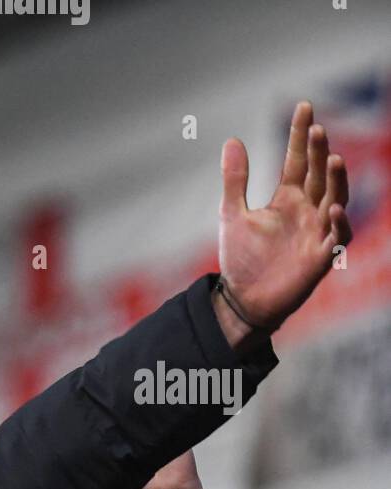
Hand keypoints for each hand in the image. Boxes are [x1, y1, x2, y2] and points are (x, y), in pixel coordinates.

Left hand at [216, 100, 351, 339]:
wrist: (242, 300)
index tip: (304, 106)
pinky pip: (337, 237)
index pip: (298, 160)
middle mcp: (307, 211)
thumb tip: (233, 139)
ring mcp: (317, 232)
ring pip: (335, 199)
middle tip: (317, 128)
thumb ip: (235, 180)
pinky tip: (331, 208)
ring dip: (335, 180)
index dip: (301, 135)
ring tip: (332, 158)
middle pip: (319, 174)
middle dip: (319, 152)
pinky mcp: (320, 257)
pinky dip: (337, 223)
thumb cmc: (242, 258)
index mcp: (288, 198)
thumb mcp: (233, 214)